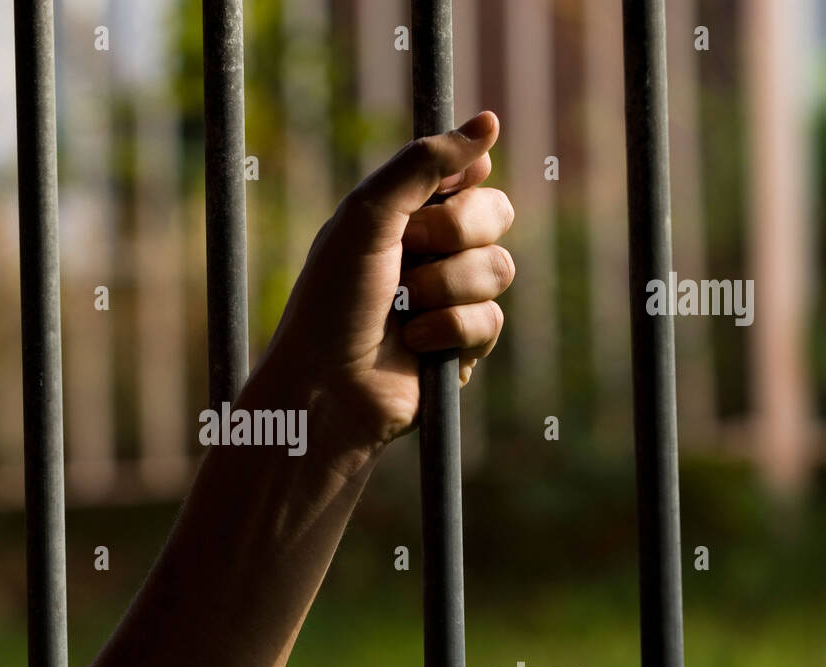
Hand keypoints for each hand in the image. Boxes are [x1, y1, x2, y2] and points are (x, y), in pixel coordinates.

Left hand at [256, 110, 513, 449]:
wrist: (326, 386)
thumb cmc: (331, 302)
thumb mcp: (366, 216)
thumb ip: (423, 164)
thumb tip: (489, 122)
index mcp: (404, 215)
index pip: (467, 174)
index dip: (464, 179)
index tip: (444, 189)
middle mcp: (431, 253)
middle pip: (498, 212)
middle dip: (456, 230)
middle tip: (411, 250)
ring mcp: (450, 300)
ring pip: (499, 268)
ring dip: (448, 286)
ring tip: (405, 308)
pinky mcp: (462, 347)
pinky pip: (490, 321)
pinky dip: (450, 330)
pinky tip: (414, 345)